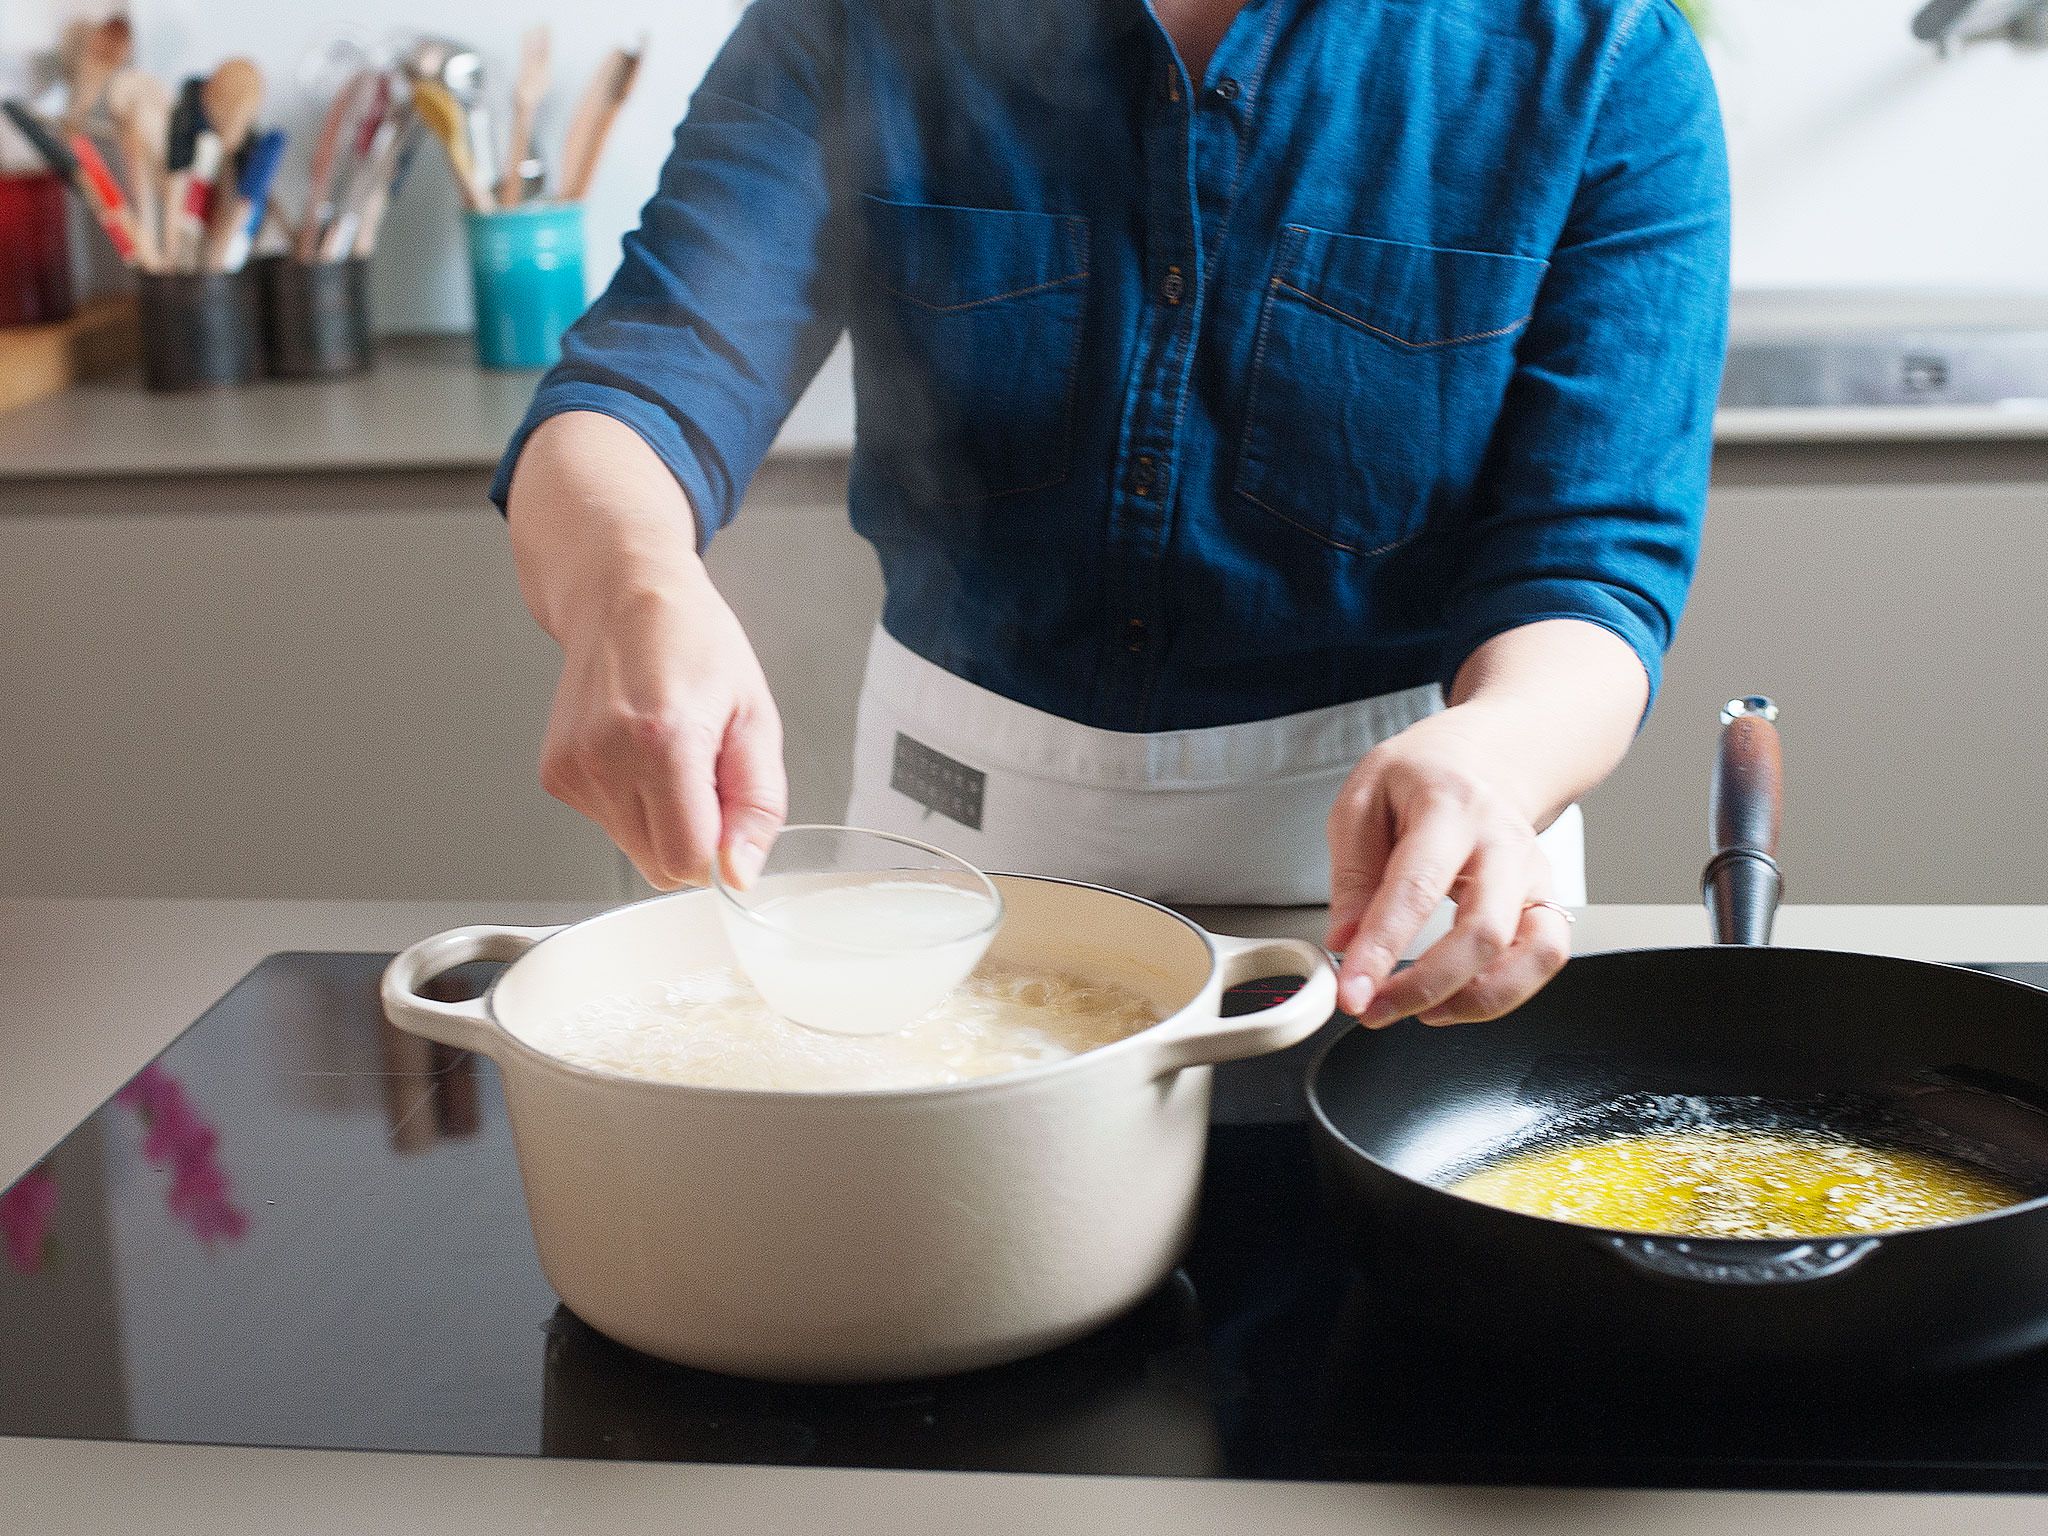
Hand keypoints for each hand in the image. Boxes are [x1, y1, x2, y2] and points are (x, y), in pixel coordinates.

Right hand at [538, 560, 785, 890]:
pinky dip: (634, 804)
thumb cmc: (694, 643)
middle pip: (662, 867)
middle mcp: (606, 760)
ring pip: (635, 852)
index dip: (722, 850)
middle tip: (704, 772)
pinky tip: (639, 753)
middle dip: (695, 836)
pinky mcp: (556, 775)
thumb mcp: (757, 717)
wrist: (623, 596)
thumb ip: (759, 805)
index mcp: (663, 742)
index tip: (731, 809)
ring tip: (671, 755)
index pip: (690, 862)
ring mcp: (573, 769)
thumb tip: (740, 874)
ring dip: (664, 821)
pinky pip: (610, 826)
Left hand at [1325, 709, 1572, 1027]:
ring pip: (1533, 953)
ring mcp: (1532, 875)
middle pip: (1484, 931)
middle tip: (1375, 1010)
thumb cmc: (1420, 777)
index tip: (1352, 991)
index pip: (1416, 888)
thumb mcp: (1362, 800)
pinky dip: (1505, 992)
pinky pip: (1545, 959)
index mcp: (1449, 809)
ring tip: (1420, 1011)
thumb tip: (1347, 940)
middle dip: (1427, 986)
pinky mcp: (1546, 902)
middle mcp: (1502, 844)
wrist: (1486, 756)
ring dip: (1476, 999)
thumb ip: (1353, 872)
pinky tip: (1457, 998)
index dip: (1382, 948)